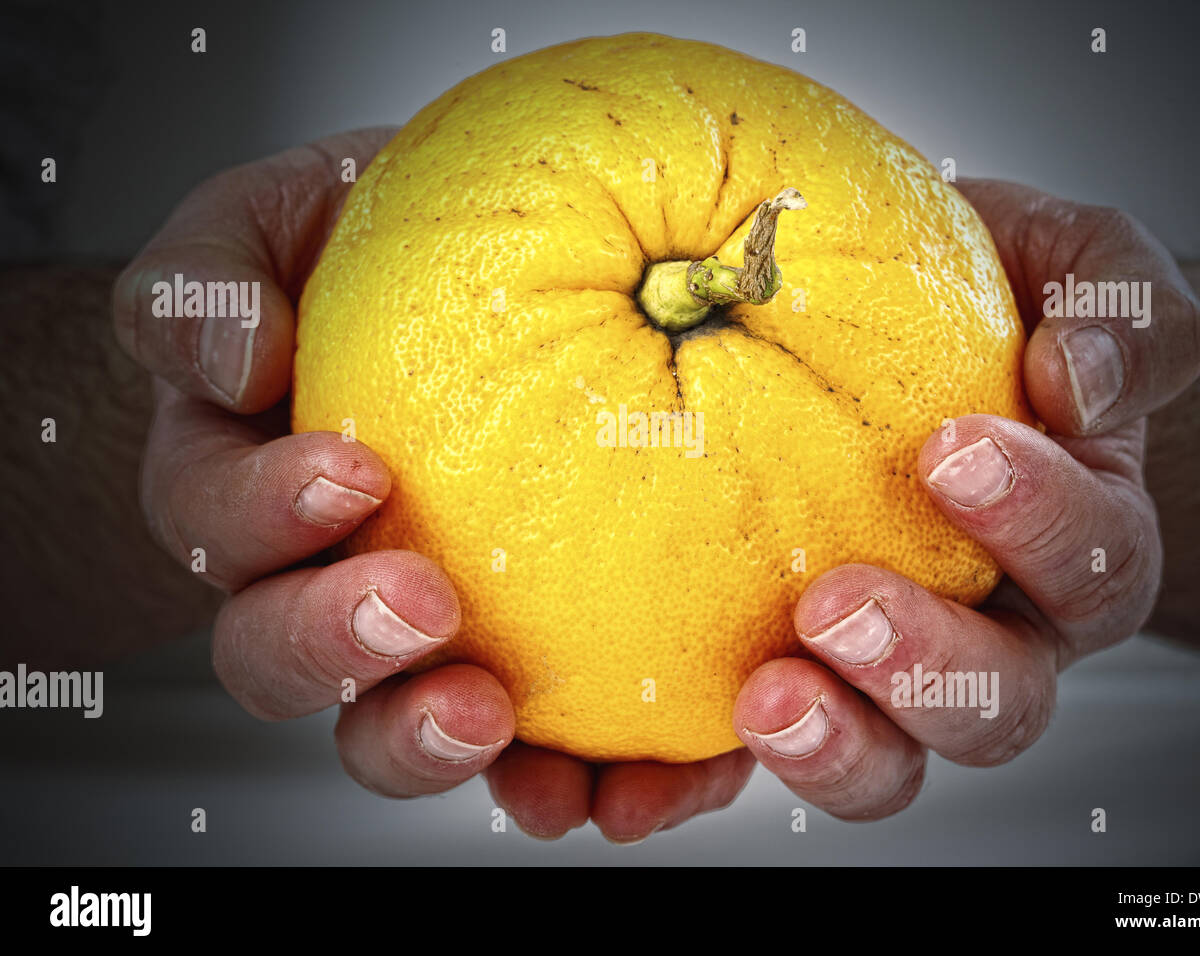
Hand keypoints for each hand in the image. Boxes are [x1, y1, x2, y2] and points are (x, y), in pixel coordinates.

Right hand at [112, 130, 754, 839]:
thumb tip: (236, 360)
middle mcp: (318, 581)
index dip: (269, 522)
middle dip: (341, 652)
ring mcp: (420, 633)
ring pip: (398, 729)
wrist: (460, 278)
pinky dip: (587, 775)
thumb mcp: (267, 227)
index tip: (353, 473)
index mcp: (246, 496)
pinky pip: (550, 741)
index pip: (222, 533)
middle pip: (285, 662)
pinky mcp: (533, 661)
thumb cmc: (351, 256)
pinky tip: (640, 774)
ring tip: (505, 729)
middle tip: (421, 610)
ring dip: (437, 745)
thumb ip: (211, 280)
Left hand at [730, 180, 1199, 818]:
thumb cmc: (992, 303)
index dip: (1038, 522)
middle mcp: (993, 628)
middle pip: (998, 703)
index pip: (1094, 560)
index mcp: (1072, 542)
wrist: (898, 329)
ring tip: (762, 701)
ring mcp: (882, 670)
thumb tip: (1079, 381)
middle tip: (839, 607)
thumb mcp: (1071, 266)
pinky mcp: (779, 679)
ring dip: (829, 747)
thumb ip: (1118, 308)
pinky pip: (741, 761)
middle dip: (926, 672)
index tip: (950, 451)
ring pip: (887, 757)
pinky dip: (686, 781)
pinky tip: (622, 783)